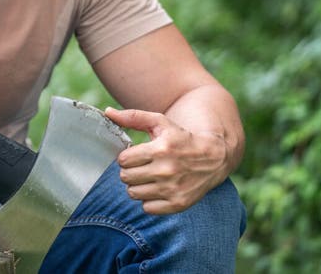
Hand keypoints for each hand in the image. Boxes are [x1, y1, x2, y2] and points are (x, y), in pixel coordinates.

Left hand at [105, 107, 228, 213]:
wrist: (214, 158)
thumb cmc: (181, 138)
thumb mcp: (160, 122)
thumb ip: (133, 117)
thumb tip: (107, 112)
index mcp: (160, 149)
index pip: (123, 160)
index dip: (127, 157)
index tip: (136, 155)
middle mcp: (166, 170)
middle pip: (125, 177)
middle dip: (130, 171)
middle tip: (142, 166)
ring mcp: (172, 189)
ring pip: (133, 193)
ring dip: (138, 185)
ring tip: (150, 176)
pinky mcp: (177, 204)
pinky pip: (147, 207)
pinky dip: (150, 199)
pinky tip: (159, 188)